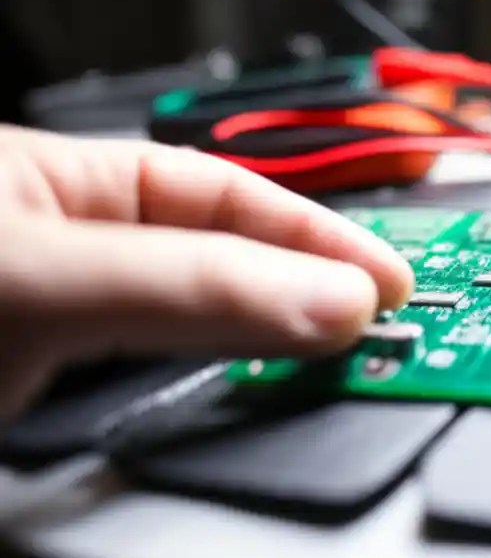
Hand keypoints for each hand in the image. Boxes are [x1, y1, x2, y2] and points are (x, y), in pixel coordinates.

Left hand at [0, 125, 412, 418]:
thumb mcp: (50, 280)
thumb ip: (190, 289)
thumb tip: (329, 301)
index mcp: (61, 176)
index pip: (223, 193)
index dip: (316, 233)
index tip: (386, 278)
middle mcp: (64, 240)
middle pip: (219, 254)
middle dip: (307, 281)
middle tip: (383, 316)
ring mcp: (50, 312)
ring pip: (190, 313)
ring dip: (267, 330)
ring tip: (338, 344)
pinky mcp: (37, 381)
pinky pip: (149, 366)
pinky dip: (210, 372)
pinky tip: (245, 376)